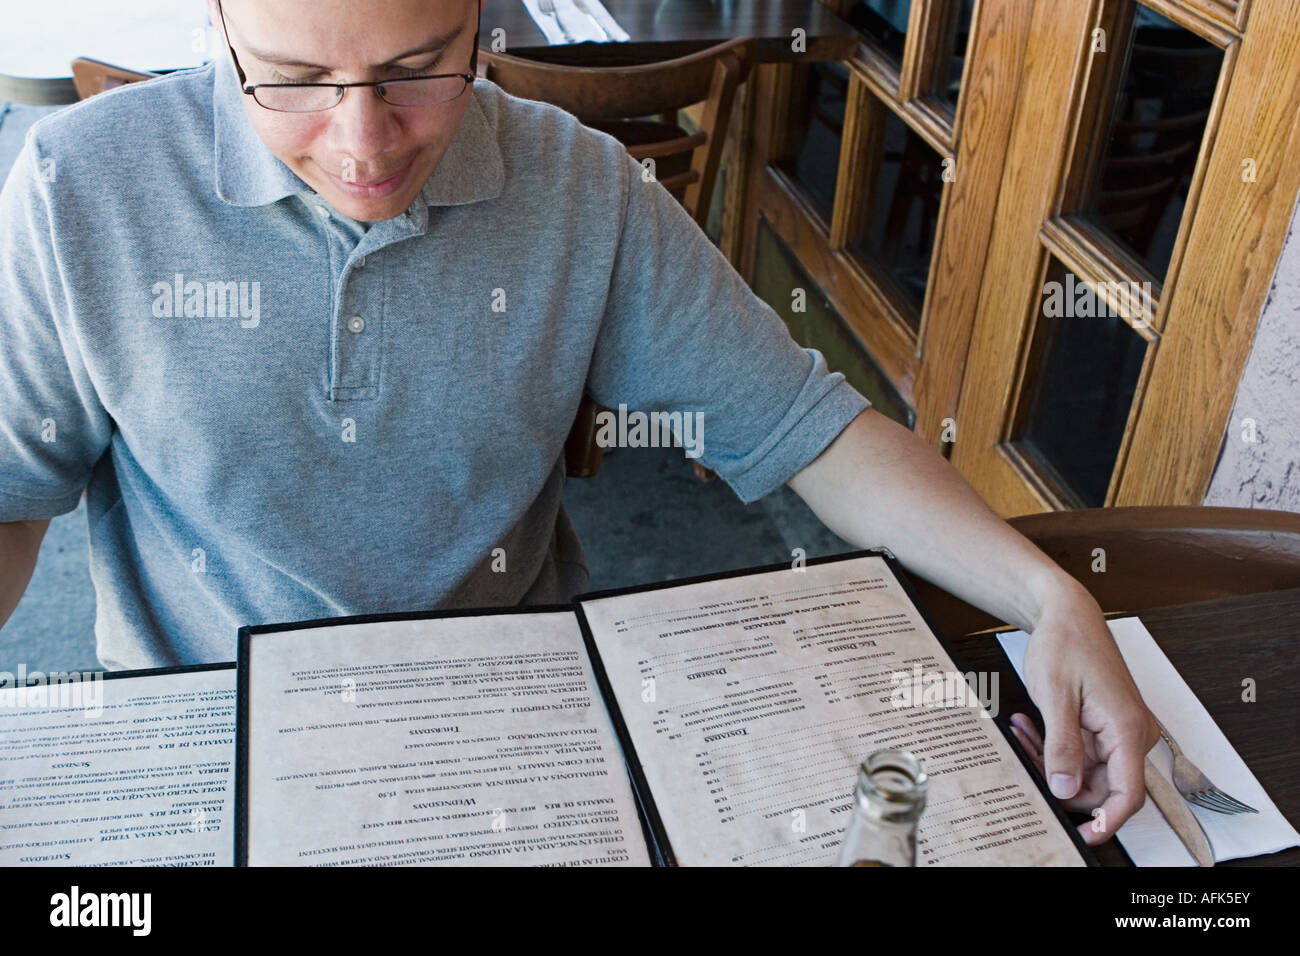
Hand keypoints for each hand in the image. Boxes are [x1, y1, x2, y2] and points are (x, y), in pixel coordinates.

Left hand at [1011, 581, 1158, 845]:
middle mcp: (1132, 734)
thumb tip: (1066, 790)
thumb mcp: (1054, 695)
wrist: (1067, 613)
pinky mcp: (1106, 726)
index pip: (1128, 795)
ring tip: (1022, 730)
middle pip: (1101, 786)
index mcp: (1128, 729)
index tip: (1083, 836)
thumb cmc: (1065, 643)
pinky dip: (1053, 745)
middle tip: (1022, 752)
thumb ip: (1062, 746)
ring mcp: (1120, 731)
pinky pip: (1081, 752)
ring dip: (1050, 759)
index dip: (1107, 822)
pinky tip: (1029, 725)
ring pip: (1086, 770)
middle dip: (1059, 779)